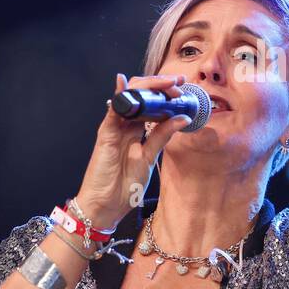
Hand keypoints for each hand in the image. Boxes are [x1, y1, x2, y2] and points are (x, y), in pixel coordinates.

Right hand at [74, 73, 191, 228]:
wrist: (106, 205)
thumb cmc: (124, 185)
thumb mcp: (149, 158)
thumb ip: (162, 136)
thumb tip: (183, 118)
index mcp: (137, 130)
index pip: (151, 104)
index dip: (166, 94)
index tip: (184, 89)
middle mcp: (126, 125)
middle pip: (141, 95)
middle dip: (160, 85)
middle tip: (178, 83)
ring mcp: (115, 128)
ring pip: (129, 98)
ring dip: (147, 87)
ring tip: (166, 84)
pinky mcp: (105, 134)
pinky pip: (112, 112)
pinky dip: (118, 96)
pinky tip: (125, 84)